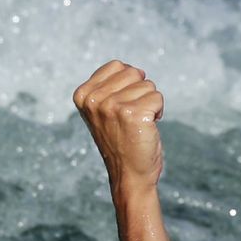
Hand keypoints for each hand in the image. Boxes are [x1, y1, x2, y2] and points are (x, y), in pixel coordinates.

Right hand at [74, 60, 165, 186]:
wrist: (128, 175)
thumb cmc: (121, 141)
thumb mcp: (103, 110)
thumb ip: (109, 87)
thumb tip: (134, 69)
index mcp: (82, 95)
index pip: (118, 66)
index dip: (128, 84)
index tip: (122, 107)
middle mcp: (94, 99)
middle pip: (134, 73)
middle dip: (141, 92)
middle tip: (133, 117)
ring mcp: (112, 106)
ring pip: (148, 85)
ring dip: (150, 104)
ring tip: (138, 124)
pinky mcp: (133, 114)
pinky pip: (157, 98)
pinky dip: (158, 112)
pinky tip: (147, 128)